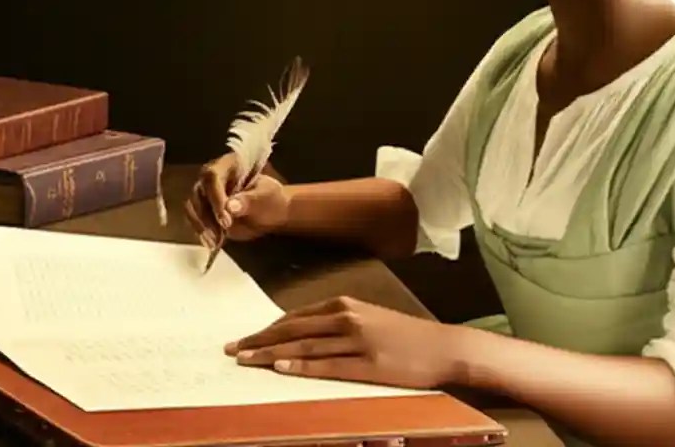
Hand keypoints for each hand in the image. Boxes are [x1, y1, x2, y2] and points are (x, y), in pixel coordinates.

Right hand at [183, 152, 289, 246]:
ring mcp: (205, 194)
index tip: (226, 220)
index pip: (212, 177)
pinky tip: (212, 243)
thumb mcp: (266, 197)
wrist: (271, 212)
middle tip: (221, 233)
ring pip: (192, 207)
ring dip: (202, 226)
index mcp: (228, 164)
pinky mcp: (204, 210)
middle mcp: (211, 177)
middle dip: (207, 215)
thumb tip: (230, 206)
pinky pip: (194, 219)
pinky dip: (201, 232)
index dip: (216, 198)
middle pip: (198, 193)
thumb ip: (249, 200)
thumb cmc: (270, 198)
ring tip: (216, 241)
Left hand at [225, 296, 462, 389]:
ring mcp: (358, 340)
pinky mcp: (367, 364)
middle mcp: (348, 318)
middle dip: (258, 340)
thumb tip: (303, 334)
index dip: (266, 329)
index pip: (295, 317)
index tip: (243, 338)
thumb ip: (338, 323)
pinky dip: (302, 367)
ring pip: (304, 347)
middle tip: (231, 349)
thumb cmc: (406, 336)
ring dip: (271, 354)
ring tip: (245, 361)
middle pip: (293, 330)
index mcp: (346, 305)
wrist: (442, 347)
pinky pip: (327, 365)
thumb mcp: (370, 319)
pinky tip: (281, 369)